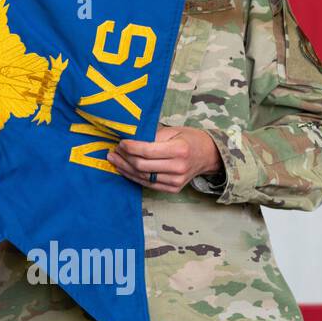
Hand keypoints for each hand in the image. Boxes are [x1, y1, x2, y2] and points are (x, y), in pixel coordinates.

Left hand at [107, 126, 222, 192]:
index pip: (146, 151)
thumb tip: (129, 138)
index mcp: (179, 150)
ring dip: (125, 168)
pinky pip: (148, 184)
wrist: (208, 155)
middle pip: (142, 165)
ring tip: (114, 159)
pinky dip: (133, 177)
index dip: (130, 147)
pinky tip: (124, 169)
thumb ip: (152, 135)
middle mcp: (178, 167)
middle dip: (124, 158)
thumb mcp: (173, 131)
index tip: (120, 142)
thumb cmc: (188, 139)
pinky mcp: (173, 189)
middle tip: (113, 150)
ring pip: (142, 177)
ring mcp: (176, 181)